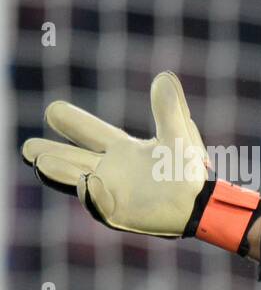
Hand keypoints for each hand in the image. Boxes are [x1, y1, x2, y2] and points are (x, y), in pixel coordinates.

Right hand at [21, 71, 209, 236]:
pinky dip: (92, 193)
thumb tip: (164, 77)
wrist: (204, 204)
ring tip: (40, 162)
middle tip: (28, 149)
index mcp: (121, 149)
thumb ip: (169, 109)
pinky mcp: (119, 212)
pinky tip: (87, 181)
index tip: (54, 109)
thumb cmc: (190, 171)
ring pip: (74, 180)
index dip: (70, 120)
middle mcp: (109, 169)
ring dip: (58, 172)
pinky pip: (99, 204)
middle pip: (69, 158)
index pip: (88, 131)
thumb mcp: (179, 135)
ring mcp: (111, 191)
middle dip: (48, 152)